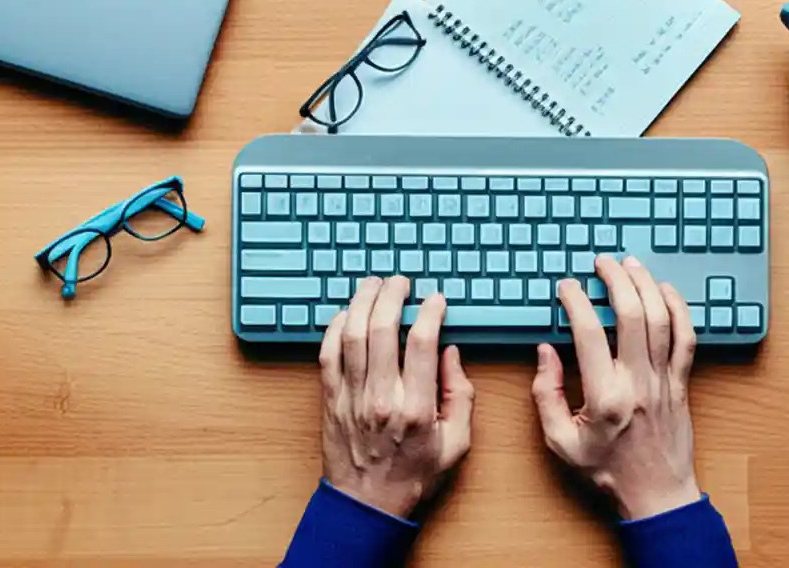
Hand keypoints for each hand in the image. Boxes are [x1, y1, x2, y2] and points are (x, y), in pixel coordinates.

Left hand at [318, 276, 473, 517]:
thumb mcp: (457, 443)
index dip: (430, 313)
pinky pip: (327, 354)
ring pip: (352, 335)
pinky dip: (335, 328)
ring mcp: (351, 398)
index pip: (423, 344)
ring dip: (362, 302)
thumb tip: (451, 354)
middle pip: (383, 330)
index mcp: (417, 408)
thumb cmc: (414, 475)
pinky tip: (348, 313)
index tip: (436, 299)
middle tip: (401, 282)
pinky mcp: (330, 400)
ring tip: (374, 284)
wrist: (367, 505)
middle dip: (392, 296)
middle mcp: (381, 398)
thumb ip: (460, 396)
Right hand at [531, 256, 701, 519]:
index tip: (566, 286)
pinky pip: (687, 338)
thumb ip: (547, 394)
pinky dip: (679, 309)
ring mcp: (665, 381)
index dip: (576, 301)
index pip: (589, 333)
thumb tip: (545, 352)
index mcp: (604, 396)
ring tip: (630, 265)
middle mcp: (638, 382)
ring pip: (662, 319)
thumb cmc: (606, 471)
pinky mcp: (682, 383)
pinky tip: (665, 291)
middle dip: (616, 279)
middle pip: (632, 314)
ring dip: (646, 285)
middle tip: (601, 262)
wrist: (656, 495)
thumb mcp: (560, 441)